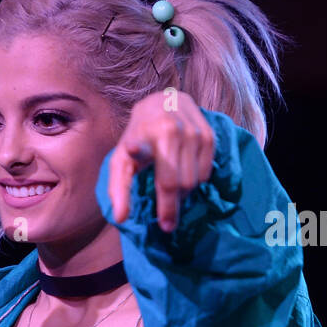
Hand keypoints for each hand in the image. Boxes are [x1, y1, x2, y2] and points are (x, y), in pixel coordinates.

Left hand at [107, 90, 214, 232]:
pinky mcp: (209, 135)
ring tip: (172, 188)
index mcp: (144, 135)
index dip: (138, 153)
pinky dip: (195, 181)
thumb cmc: (138, 138)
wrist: (163, 102)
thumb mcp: (121, 160)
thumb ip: (118, 188)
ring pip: (192, 181)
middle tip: (167, 224)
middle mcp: (170, 130)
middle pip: (175, 183)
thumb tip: (120, 219)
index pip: (144, 153)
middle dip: (170, 208)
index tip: (133, 151)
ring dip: (182, 194)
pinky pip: (205, 174)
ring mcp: (192, 132)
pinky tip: (184, 173)